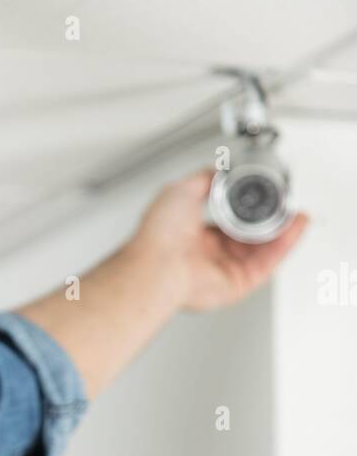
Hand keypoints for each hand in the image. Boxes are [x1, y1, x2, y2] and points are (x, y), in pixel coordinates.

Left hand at [129, 169, 308, 312]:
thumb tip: (221, 171)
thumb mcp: (182, 190)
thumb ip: (205, 179)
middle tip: (286, 205)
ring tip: (296, 214)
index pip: (232, 221)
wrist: (158, 262)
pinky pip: (267, 264)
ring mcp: (224, 269)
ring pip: (264, 250)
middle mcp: (211, 253)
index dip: (251, 209)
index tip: (266, 197)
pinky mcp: (237, 284)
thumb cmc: (159, 234)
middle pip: (252, 237)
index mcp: (197, 234)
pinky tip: (294, 228)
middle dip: (272, 221)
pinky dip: (284, 246)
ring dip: (283, 231)